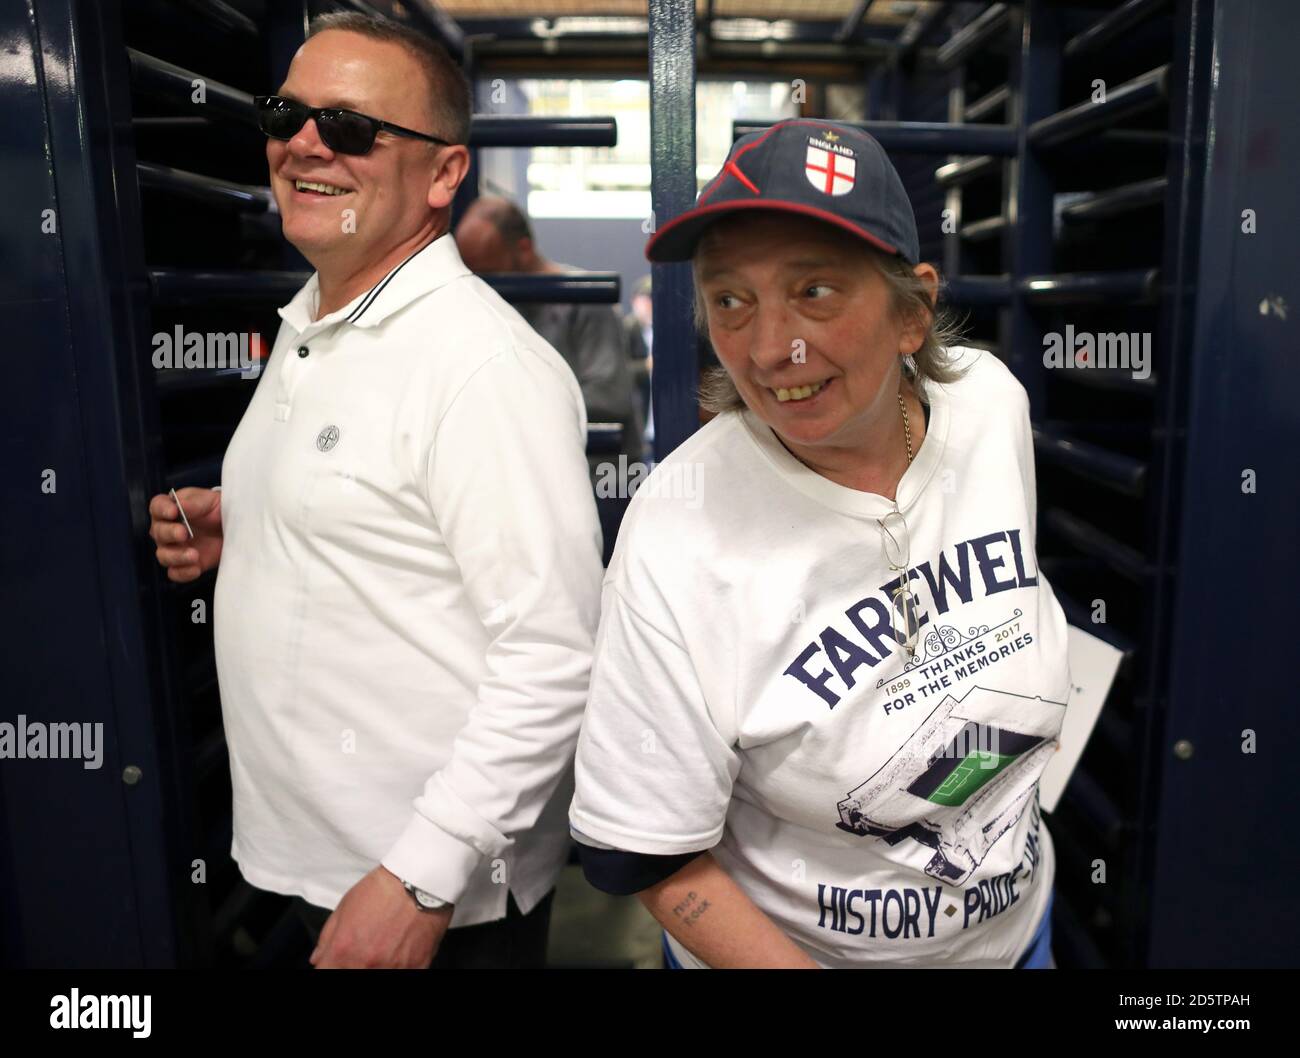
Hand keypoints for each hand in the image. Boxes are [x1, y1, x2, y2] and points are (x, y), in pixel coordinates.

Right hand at [148, 487, 222, 582]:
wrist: (234, 529)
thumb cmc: (218, 510)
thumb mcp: (210, 500)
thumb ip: (194, 503)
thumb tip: (180, 506)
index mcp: (170, 508)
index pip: (157, 506)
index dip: (162, 510)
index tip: (174, 512)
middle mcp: (166, 529)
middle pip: (158, 533)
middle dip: (169, 533)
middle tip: (184, 533)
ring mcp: (174, 549)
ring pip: (163, 556)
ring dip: (176, 556)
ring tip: (194, 555)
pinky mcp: (184, 565)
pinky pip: (175, 573)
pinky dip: (183, 573)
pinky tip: (196, 569)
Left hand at [310, 866, 451, 968]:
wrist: (419, 880)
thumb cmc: (382, 889)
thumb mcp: (344, 907)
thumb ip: (327, 937)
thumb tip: (318, 958)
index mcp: (342, 950)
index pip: (325, 973)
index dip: (331, 966)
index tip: (336, 962)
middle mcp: (365, 964)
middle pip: (352, 976)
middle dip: (353, 965)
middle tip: (364, 951)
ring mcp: (392, 968)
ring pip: (379, 976)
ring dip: (378, 966)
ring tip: (384, 950)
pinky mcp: (417, 967)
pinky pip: (404, 974)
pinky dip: (400, 966)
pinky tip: (400, 952)